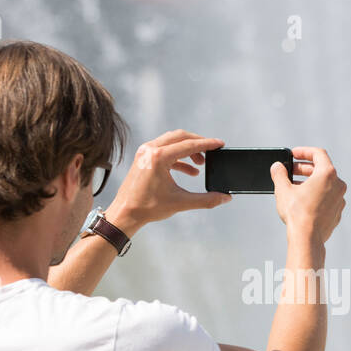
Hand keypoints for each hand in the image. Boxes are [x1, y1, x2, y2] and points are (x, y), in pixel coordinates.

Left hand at [104, 130, 231, 231]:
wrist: (125, 213)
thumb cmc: (147, 208)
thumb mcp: (181, 202)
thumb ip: (206, 200)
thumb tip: (225, 197)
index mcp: (158, 157)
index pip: (189, 145)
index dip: (207, 144)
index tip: (220, 144)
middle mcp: (150, 150)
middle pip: (180, 137)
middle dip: (198, 143)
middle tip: (212, 152)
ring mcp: (145, 152)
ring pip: (172, 142)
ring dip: (188, 150)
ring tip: (201, 163)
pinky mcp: (143, 157)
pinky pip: (165, 150)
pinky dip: (179, 157)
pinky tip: (190, 170)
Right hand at [272, 146, 344, 244]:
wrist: (307, 239)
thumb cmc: (297, 213)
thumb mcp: (283, 190)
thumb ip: (279, 174)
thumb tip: (277, 167)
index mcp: (327, 174)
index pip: (318, 154)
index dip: (304, 151)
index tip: (293, 154)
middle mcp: (338, 184)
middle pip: (321, 169)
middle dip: (304, 168)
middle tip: (290, 171)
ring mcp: (340, 199)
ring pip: (325, 184)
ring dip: (310, 182)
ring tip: (294, 187)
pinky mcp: (337, 212)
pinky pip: (327, 198)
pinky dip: (316, 195)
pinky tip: (303, 201)